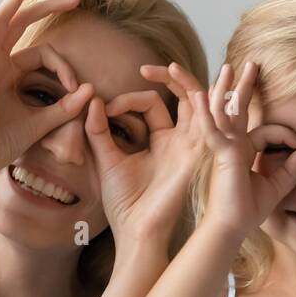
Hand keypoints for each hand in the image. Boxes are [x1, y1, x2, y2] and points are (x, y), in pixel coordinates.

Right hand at [0, 0, 94, 184]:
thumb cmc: (1, 144)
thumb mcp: (43, 123)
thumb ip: (67, 107)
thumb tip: (92, 90)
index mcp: (9, 72)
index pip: (42, 53)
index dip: (65, 67)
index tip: (78, 88)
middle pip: (22, 24)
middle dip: (47, 7)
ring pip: (1, 21)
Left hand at [87, 62, 208, 244]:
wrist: (137, 230)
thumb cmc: (123, 202)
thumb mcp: (104, 157)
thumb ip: (97, 130)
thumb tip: (91, 99)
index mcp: (161, 141)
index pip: (152, 104)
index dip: (126, 100)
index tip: (104, 111)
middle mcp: (180, 140)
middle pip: (183, 96)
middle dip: (168, 76)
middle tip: (146, 68)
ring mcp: (191, 145)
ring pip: (199, 101)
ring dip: (187, 80)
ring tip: (169, 67)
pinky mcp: (197, 153)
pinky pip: (204, 119)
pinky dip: (197, 99)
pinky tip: (181, 85)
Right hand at [195, 62, 295, 238]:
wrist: (232, 227)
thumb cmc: (249, 210)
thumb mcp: (277, 187)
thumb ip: (291, 170)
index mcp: (242, 151)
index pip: (265, 130)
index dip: (287, 136)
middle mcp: (231, 145)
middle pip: (236, 110)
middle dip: (242, 87)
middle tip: (248, 64)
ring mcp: (224, 148)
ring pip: (223, 113)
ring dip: (224, 89)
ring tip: (227, 68)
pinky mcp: (221, 155)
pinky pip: (213, 131)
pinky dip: (207, 114)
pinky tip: (201, 97)